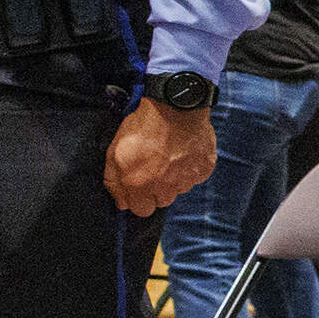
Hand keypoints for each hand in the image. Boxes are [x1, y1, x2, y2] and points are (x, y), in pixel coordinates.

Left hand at [104, 98, 216, 216]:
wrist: (175, 107)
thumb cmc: (142, 127)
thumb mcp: (114, 152)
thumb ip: (113, 181)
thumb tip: (121, 203)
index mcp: (140, 185)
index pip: (141, 210)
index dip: (137, 199)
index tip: (137, 185)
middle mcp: (165, 187)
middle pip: (162, 201)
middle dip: (156, 190)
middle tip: (153, 168)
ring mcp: (188, 179)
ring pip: (179, 189)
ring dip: (173, 179)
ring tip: (169, 156)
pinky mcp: (204, 168)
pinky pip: (195, 176)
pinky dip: (189, 168)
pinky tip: (183, 152)